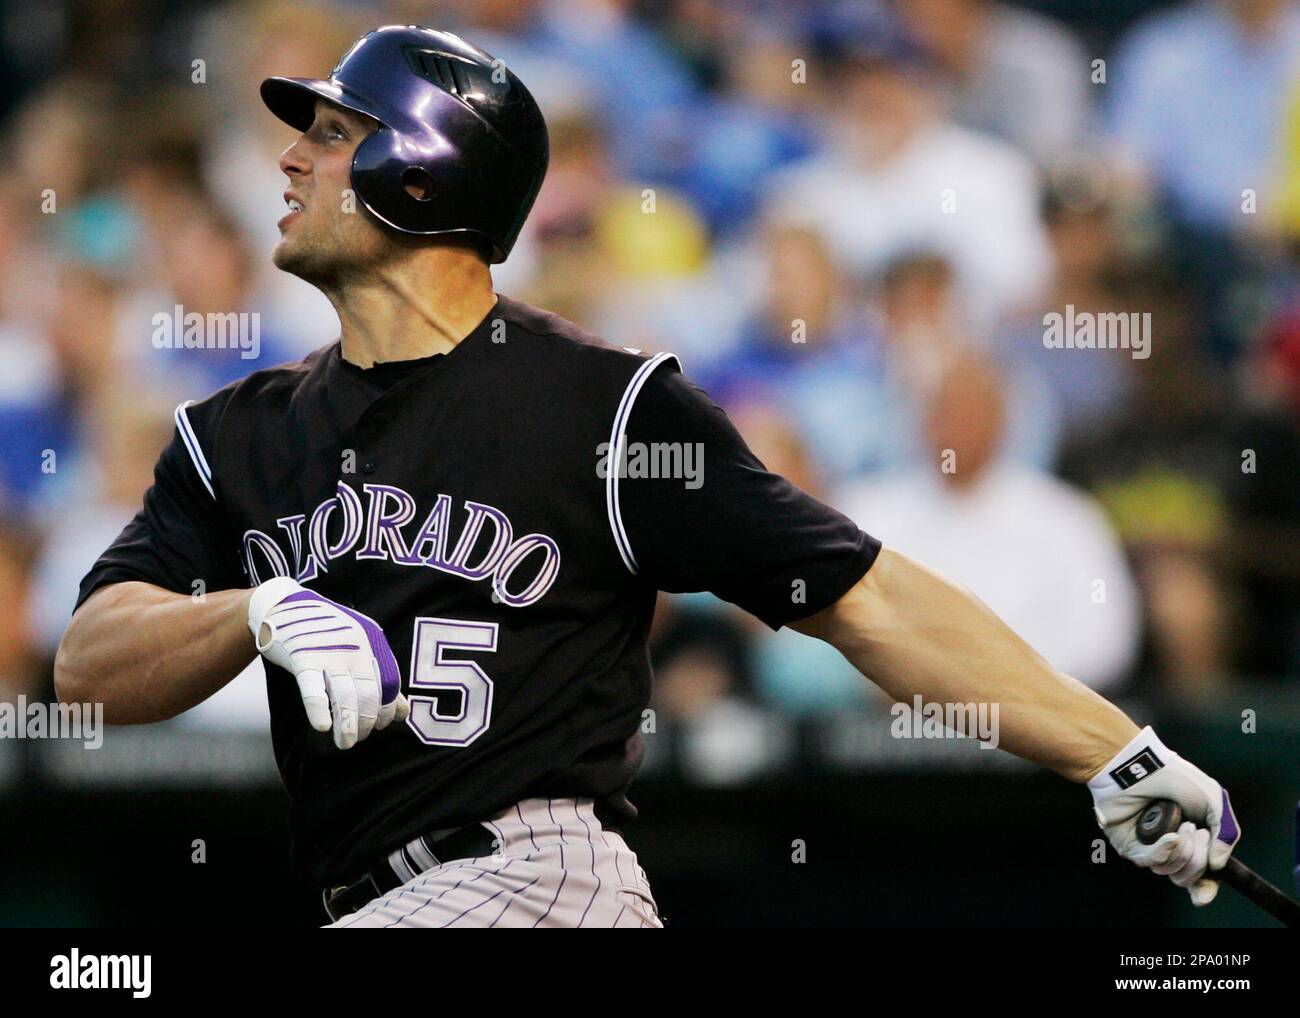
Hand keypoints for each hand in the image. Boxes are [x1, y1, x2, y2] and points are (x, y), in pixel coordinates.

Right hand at [247, 577, 408, 748]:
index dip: (386, 709)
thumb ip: (379, 677)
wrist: (284, 605)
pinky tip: (322, 728)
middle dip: (366, 722)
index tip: (377, 726)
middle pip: (370, 693)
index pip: (389, 683)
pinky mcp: (301, 657)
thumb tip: (403, 713)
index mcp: (372, 642)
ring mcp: (329, 650)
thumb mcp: (357, 647)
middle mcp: (355, 645)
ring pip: (345, 695)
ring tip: (344, 744)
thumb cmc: (325, 633)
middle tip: (356, 739)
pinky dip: (318, 710)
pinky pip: (313, 688)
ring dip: (348, 725)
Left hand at [1088, 726, 1239, 904]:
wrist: (1139, 765)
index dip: (1205, 887)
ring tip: (1181, 825)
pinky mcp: (1129, 845)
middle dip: (1199, 856)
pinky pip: (1151, 862)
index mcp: (1193, 840)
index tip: (1204, 894)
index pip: (1201, 876)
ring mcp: (1149, 847)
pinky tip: (1171, 837)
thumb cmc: (1175, 778)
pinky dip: (1165, 851)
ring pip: (1172, 872)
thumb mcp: (1214, 800)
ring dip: (1183, 851)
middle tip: (1195, 829)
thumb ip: (1226, 834)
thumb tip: (1217, 866)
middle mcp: (1170, 847)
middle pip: (1189, 877)